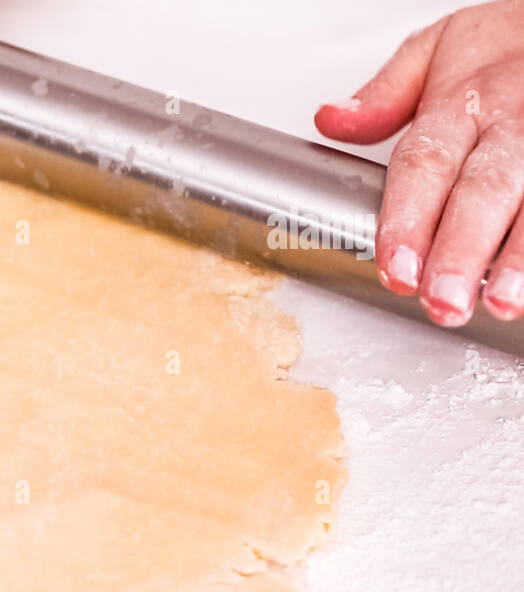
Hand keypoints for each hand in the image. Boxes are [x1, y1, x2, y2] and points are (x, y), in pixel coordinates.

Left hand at [316, 0, 523, 324]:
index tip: (395, 269)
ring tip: (500, 302)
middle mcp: (510, 123)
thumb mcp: (436, 48)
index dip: (408, 221)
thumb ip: (384, 93)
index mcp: (461, 103)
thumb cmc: (505, 45)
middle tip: (441, 300)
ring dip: (517, 257)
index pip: (424, 165)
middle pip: (482, 191)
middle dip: (460, 250)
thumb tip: (331, 120)